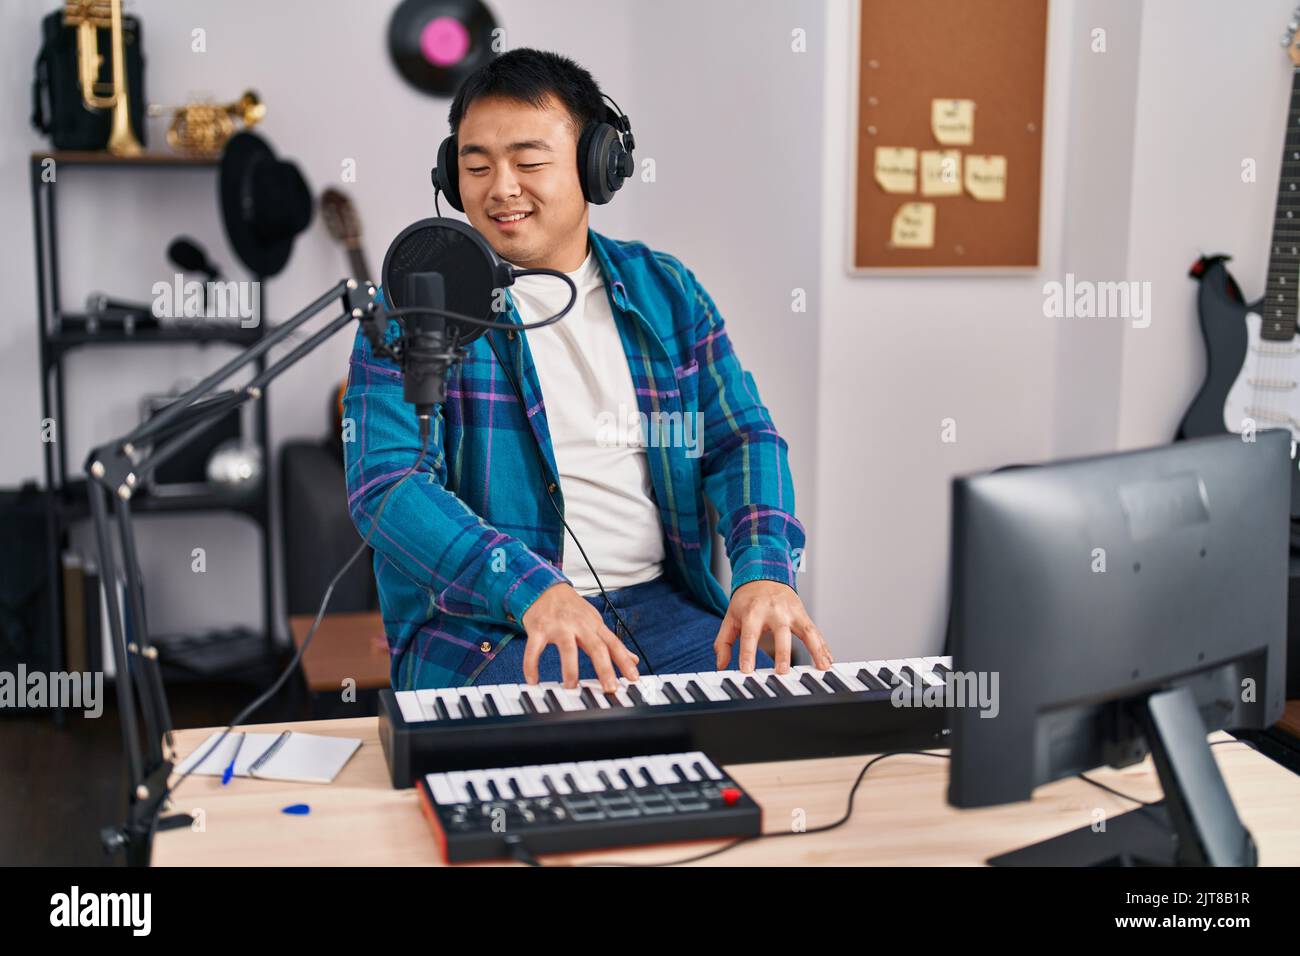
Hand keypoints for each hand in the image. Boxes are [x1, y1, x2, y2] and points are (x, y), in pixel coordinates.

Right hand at [520, 583, 639, 691]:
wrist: (544, 587)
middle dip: (604, 669)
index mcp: (594, 625)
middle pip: (595, 647)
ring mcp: (558, 626)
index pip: (613, 643)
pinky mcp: (538, 629)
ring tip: (571, 687)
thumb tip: (634, 660)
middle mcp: (579, 625)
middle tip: (609, 688)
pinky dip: (531, 665)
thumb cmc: (572, 608)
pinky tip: (533, 680)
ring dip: (570, 669)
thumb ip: (612, 643)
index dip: (624, 661)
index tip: (633, 678)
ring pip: (567, 648)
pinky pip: (534, 649)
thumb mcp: (594, 622)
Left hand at [714, 580, 831, 673]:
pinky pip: (815, 632)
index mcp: (753, 611)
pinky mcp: (803, 615)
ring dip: (815, 650)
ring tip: (822, 668)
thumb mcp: (730, 617)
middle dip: (782, 653)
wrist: (765, 574)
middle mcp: (774, 611)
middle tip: (782, 672)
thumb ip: (724, 642)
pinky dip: (823, 647)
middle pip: (781, 633)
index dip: (748, 653)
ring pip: (806, 631)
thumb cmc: (747, 600)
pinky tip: (828, 661)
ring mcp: (792, 612)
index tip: (747, 671)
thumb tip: (721, 666)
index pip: (750, 634)